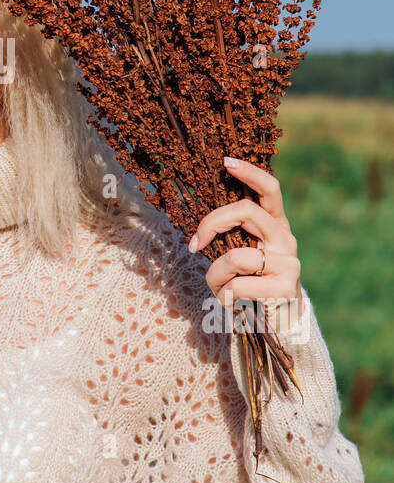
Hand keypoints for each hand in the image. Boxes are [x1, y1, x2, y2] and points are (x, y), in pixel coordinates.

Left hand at [188, 156, 302, 327]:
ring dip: (214, 276)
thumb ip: (232, 235)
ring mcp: (289, 263)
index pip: (270, 189)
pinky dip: (224, 295)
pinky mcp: (285, 287)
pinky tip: (231, 302)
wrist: (280, 321)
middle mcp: (285, 238)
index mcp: (275, 224)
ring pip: (234, 256)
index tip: (226, 162)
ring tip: (219, 289)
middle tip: (193, 244)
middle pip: (246, 211)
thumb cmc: (252, 283)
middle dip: (211, 224)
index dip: (250, 172)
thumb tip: (202, 221)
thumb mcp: (242, 253)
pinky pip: (237, 285)